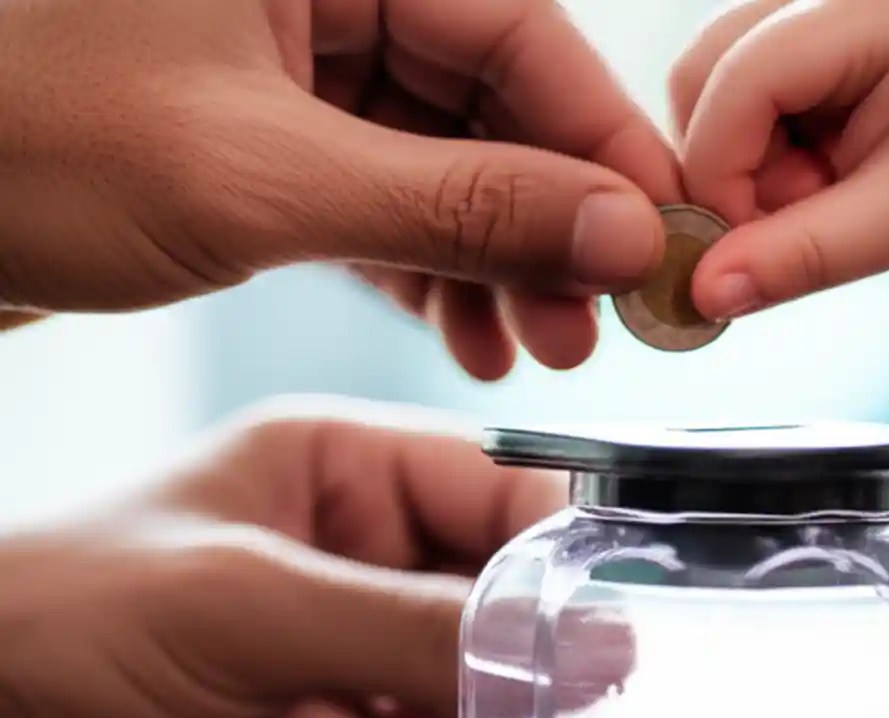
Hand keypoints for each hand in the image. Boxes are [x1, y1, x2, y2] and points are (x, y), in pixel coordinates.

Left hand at [0, 0, 681, 378]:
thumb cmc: (19, 145)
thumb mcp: (264, 180)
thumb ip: (459, 205)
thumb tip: (616, 228)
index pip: (518, 27)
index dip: (599, 140)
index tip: (655, 235)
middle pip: (491, 97)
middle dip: (548, 218)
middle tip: (595, 320)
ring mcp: (295, 60)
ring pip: (446, 154)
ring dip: (497, 254)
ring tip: (535, 346)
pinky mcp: (270, 130)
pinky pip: (386, 191)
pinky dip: (428, 264)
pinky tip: (463, 333)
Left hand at [0, 399, 632, 717]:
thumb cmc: (61, 617)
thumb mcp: (245, 600)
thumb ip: (418, 620)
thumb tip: (590, 639)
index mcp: (346, 469)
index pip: (503, 486)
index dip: (570, 542)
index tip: (627, 611)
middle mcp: (365, 554)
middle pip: (506, 597)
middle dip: (536, 649)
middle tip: (564, 695)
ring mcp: (355, 647)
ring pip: (479, 678)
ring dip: (499, 701)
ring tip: (485, 709)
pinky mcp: (344, 715)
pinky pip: (434, 717)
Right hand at [667, 0, 888, 320]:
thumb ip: (806, 254)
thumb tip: (703, 293)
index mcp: (866, 7)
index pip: (734, 79)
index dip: (716, 175)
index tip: (736, 256)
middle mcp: (835, 0)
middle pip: (706, 76)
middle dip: (727, 170)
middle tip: (791, 227)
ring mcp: (829, 28)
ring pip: (719, 99)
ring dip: (747, 173)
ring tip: (829, 206)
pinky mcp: (828, 67)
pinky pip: (753, 116)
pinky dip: (768, 170)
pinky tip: (829, 193)